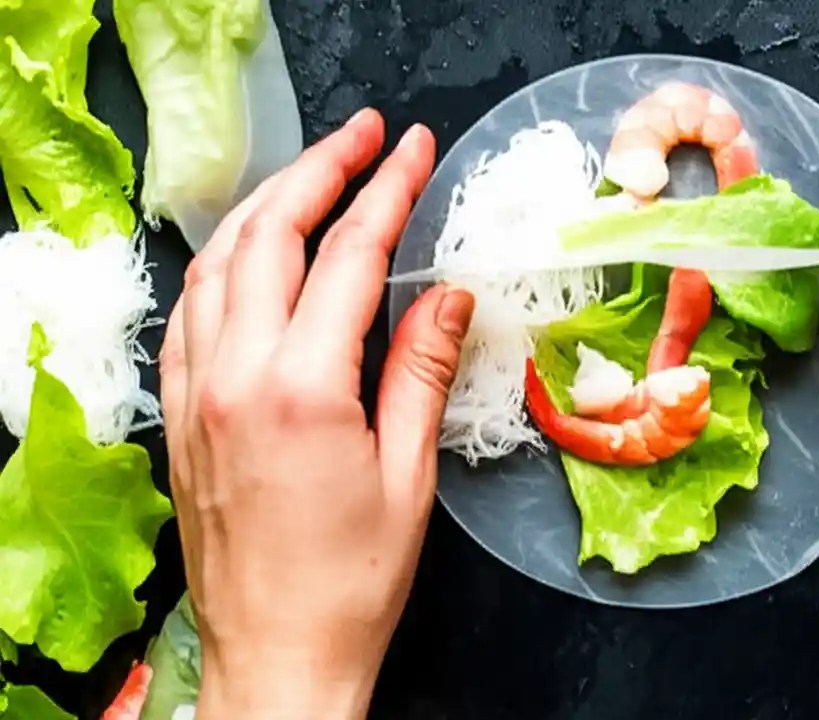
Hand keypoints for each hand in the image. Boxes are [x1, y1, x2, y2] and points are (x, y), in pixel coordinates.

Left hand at [158, 109, 473, 718]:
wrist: (277, 655)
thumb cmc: (352, 581)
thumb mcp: (408, 473)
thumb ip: (422, 369)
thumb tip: (448, 293)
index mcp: (300, 388)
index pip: (347, 256)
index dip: (386, 191)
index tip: (415, 150)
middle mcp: (233, 375)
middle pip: (270, 235)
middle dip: (321, 169)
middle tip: (367, 134)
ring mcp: (195, 392)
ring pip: (218, 262)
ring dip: (268, 204)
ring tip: (314, 173)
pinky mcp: (180, 414)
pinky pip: (190, 310)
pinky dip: (224, 262)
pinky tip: (252, 255)